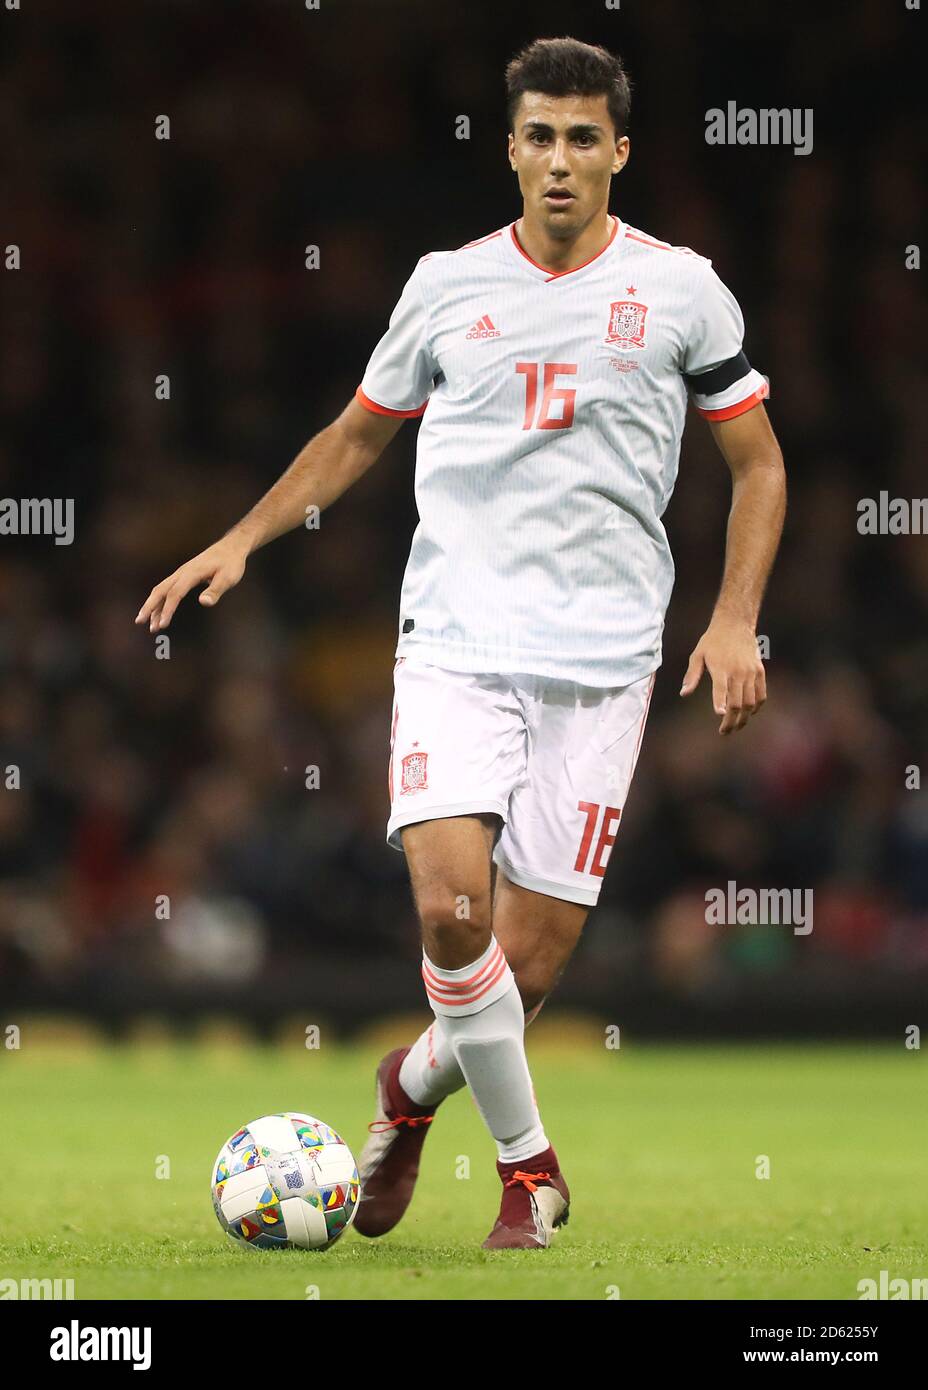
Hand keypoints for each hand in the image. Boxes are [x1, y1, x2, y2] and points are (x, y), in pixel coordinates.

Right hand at [135, 535, 248, 631]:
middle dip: (149, 607)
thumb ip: (215, 590)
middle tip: (140, 622)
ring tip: (148, 624)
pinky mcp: (183, 575)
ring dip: (153, 606)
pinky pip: (167, 589)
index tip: (163, 624)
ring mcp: (181, 573)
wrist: (230, 548)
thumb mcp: (228, 578)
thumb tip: (204, 603)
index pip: (175, 593)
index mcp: (192, 573)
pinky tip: (158, 613)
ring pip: (161, 590)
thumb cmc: (231, 563)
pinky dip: (160, 601)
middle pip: (160, 590)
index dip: (167, 609)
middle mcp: (182, 572)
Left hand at [679, 615, 765, 734]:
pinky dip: (756, 707)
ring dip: (744, 718)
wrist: (735, 624)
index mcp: (721, 669)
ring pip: (750, 702)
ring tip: (736, 727)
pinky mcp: (759, 671)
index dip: (720, 705)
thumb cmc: (713, 641)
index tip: (719, 716)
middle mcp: (737, 672)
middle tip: (724, 732)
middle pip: (737, 703)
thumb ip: (692, 676)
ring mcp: (750, 673)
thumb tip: (683, 693)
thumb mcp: (697, 655)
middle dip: (731, 721)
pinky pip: (761, 694)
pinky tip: (750, 713)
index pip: (721, 691)